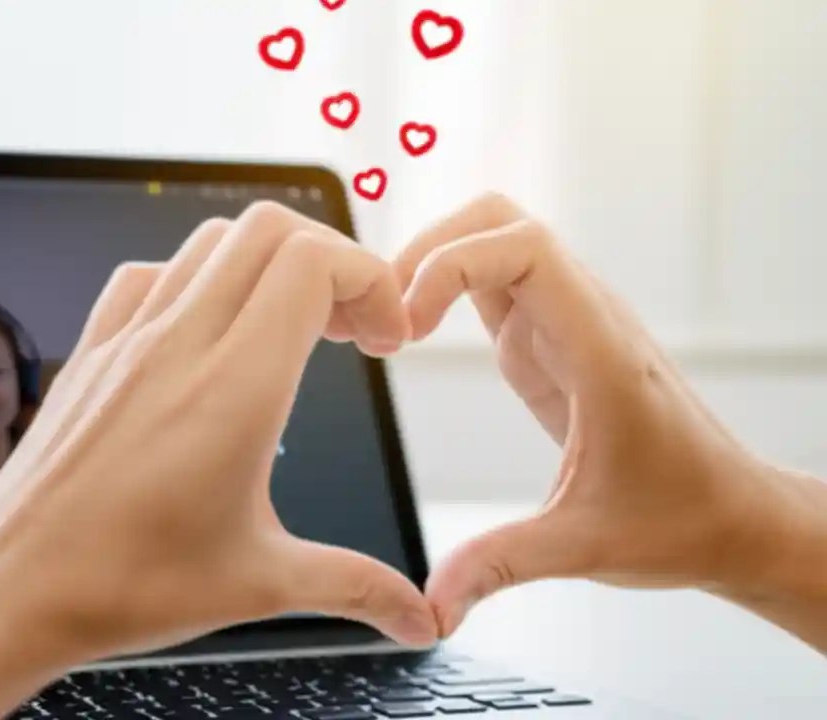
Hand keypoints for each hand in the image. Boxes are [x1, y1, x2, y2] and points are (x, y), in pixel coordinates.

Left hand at [0, 202, 435, 660]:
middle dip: (331, 259)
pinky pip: (149, 275)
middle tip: (352, 329)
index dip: (369, 280)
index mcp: (234, 390)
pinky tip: (208, 334)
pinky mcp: (92, 354)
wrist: (12, 589)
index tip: (387, 341)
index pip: (311, 263)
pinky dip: (198, 279)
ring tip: (291, 328)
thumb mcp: (261, 585)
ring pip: (209, 241)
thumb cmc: (126, 587)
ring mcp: (127, 341)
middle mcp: (178, 345)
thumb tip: (422, 620)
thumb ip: (356, 589)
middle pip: (269, 230)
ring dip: (266, 263)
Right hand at [395, 193, 788, 635]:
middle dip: (431, 244)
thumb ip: (499, 566)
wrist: (733, 517)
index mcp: (598, 349)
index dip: (450, 263)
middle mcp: (585, 319)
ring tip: (392, 319)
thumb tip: (431, 602)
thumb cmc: (680, 521)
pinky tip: (415, 332)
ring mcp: (568, 324)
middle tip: (386, 307)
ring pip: (496, 237)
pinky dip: (447, 286)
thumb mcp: (582, 548)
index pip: (522, 246)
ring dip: (436, 259)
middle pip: (501, 218)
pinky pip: (496, 281)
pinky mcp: (553, 342)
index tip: (408, 322)